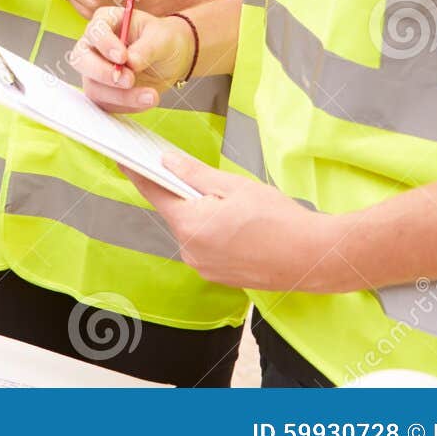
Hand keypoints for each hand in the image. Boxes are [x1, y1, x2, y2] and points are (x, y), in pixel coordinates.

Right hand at [70, 5, 194, 112]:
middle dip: (102, 73)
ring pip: (93, 87)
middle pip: (81, 60)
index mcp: (107, 22)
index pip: (95, 30)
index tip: (122, 57)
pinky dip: (126, 105)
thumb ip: (147, 47)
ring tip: (150, 95)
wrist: (170, 59)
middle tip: (129, 79)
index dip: (104, 43)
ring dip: (121, 95)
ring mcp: (96, 71)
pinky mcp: (103, 93)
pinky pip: (106, 103)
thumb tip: (131, 62)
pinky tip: (146, 99)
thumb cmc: (162, 40)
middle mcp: (95, 46)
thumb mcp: (162, 37)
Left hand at [124, 150, 348, 292]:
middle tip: (204, 178)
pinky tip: (237, 225)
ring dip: (201, 215)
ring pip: (191, 230)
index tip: (124, 159)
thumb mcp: (234, 186)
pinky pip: (205, 247)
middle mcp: (190, 250)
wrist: (312, 257)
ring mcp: (203, 267)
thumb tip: (166, 162)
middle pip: (175, 213)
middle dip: (184, 194)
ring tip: (234, 206)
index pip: (154, 193)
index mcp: (190, 225)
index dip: (139, 173)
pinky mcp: (217, 276)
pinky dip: (213, 233)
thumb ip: (195, 175)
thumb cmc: (277, 218)